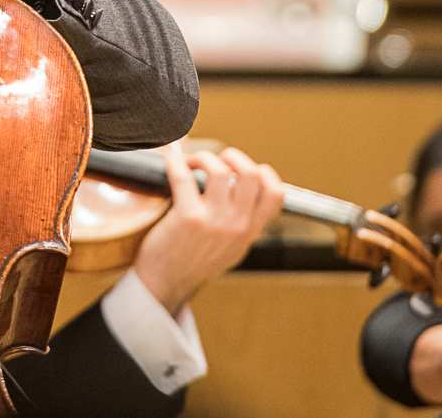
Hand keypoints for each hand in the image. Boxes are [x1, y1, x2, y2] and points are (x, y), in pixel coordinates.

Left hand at [131, 141, 285, 313]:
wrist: (167, 285)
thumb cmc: (196, 262)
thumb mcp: (232, 248)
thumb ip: (243, 222)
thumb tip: (243, 189)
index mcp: (249, 231)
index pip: (275, 194)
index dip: (266, 173)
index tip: (250, 167)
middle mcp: (236, 225)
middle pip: (249, 173)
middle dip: (233, 156)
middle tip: (218, 159)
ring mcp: (213, 221)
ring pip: (218, 170)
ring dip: (203, 158)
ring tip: (193, 163)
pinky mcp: (187, 218)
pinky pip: (183, 176)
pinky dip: (175, 162)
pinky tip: (172, 162)